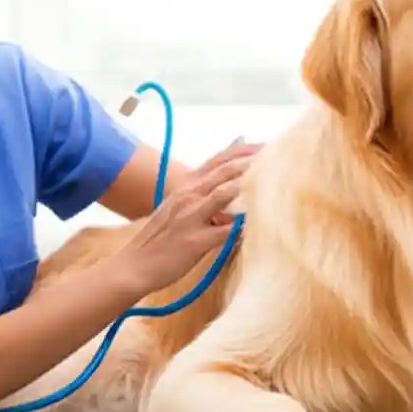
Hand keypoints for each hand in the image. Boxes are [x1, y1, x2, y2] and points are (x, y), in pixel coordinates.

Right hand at [115, 140, 261, 295]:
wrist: (134, 265)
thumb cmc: (158, 241)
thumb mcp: (175, 211)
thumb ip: (200, 200)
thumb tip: (229, 197)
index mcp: (185, 187)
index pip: (218, 160)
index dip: (243, 150)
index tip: (266, 146)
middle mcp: (188, 197)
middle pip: (225, 171)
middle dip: (253, 161)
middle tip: (279, 156)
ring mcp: (191, 218)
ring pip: (224, 193)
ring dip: (248, 184)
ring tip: (273, 179)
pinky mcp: (194, 241)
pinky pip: (224, 231)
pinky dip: (242, 226)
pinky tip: (259, 223)